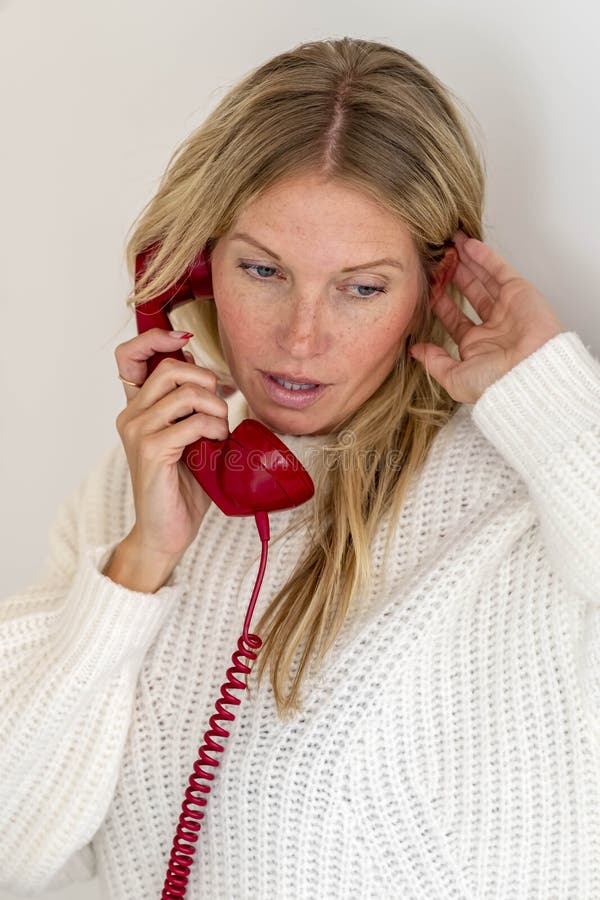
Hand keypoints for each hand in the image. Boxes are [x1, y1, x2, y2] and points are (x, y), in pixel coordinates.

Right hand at [114, 328, 229, 559]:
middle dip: (207, 381)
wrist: (167, 532)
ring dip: (217, 409)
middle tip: (219, 408)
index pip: (129, 354)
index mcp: (136, 408)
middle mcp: (131, 416)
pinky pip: (194, 423)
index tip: (185, 341)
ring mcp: (138, 432)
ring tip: (220, 433)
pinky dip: (215, 430)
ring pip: (187, 393)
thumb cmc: (183, 486)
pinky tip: (217, 446)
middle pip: (171, 368)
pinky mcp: (152, 451)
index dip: (157, 338)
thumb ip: (191, 405)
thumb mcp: (189, 436)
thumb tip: (211, 373)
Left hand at [409, 230, 566, 403]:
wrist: (529, 374)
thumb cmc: (496, 383)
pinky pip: (500, 270)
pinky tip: (468, 245)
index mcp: (476, 346)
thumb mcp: (454, 378)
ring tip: (450, 244)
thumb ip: (434, 361)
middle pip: (469, 294)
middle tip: (438, 260)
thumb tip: (415, 351)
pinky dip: (485, 257)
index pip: (454, 318)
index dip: (440, 301)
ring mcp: (507, 309)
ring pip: (483, 279)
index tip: (426, 286)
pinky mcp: (520, 293)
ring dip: (467, 261)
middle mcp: (492, 326)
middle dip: (454, 277)